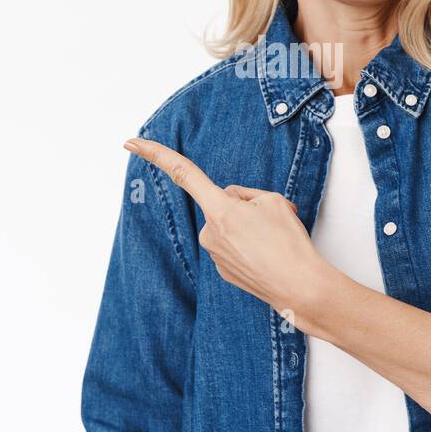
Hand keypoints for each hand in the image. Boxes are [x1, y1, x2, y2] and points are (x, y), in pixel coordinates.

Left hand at [123, 136, 333, 322]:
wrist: (300, 288)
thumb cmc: (289, 243)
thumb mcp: (273, 200)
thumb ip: (245, 195)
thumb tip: (233, 207)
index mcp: (220, 209)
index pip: (184, 173)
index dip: (156, 154)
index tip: (130, 143)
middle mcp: (209, 233)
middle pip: (222, 203)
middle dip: (244, 207)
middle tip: (271, 223)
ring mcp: (214, 255)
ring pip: (228, 226)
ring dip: (247, 228)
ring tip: (272, 242)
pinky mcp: (223, 272)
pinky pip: (232, 246)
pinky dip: (248, 247)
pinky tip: (266, 257)